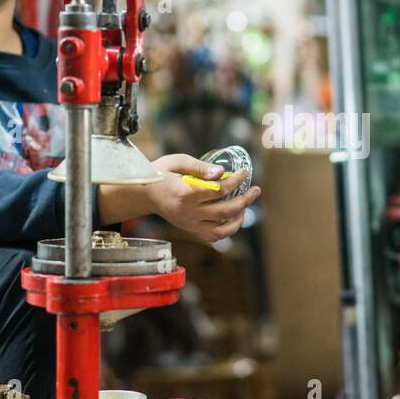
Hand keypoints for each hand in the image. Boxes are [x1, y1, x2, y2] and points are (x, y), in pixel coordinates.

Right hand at [144, 153, 261, 242]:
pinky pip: (213, 236)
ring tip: (247, 205)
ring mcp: (189, 224)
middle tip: (256, 189)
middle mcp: (188, 213)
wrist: (144, 193)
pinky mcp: (190, 230)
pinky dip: (227, 230)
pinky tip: (235, 218)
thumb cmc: (160, 173)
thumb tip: (222, 172)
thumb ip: (200, 166)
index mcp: (185, 194)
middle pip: (225, 210)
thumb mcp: (177, 161)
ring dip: (239, 218)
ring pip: (222, 229)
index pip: (218, 191)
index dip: (236, 181)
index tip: (245, 172)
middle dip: (245, 200)